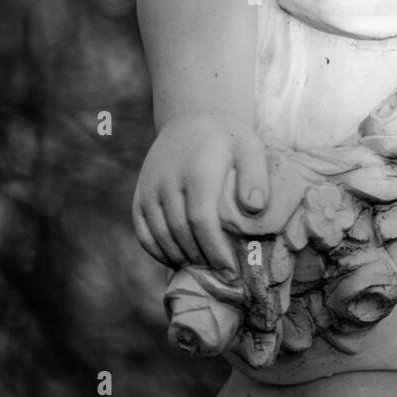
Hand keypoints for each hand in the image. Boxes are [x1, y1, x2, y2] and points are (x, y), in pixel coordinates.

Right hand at [132, 112, 268, 272]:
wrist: (191, 118)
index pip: (201, 220)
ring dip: (181, 259)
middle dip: (202, 260)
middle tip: (222, 279)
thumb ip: (256, 176)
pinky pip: (143, 231)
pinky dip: (158, 252)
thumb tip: (255, 208)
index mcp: (196, 170)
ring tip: (204, 272)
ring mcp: (150, 187)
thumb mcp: (249, 147)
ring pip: (160, 235)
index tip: (230, 272)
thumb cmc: (227, 138)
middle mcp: (168, 180)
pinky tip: (177, 262)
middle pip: (180, 232)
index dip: (214, 250)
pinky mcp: (140, 194)